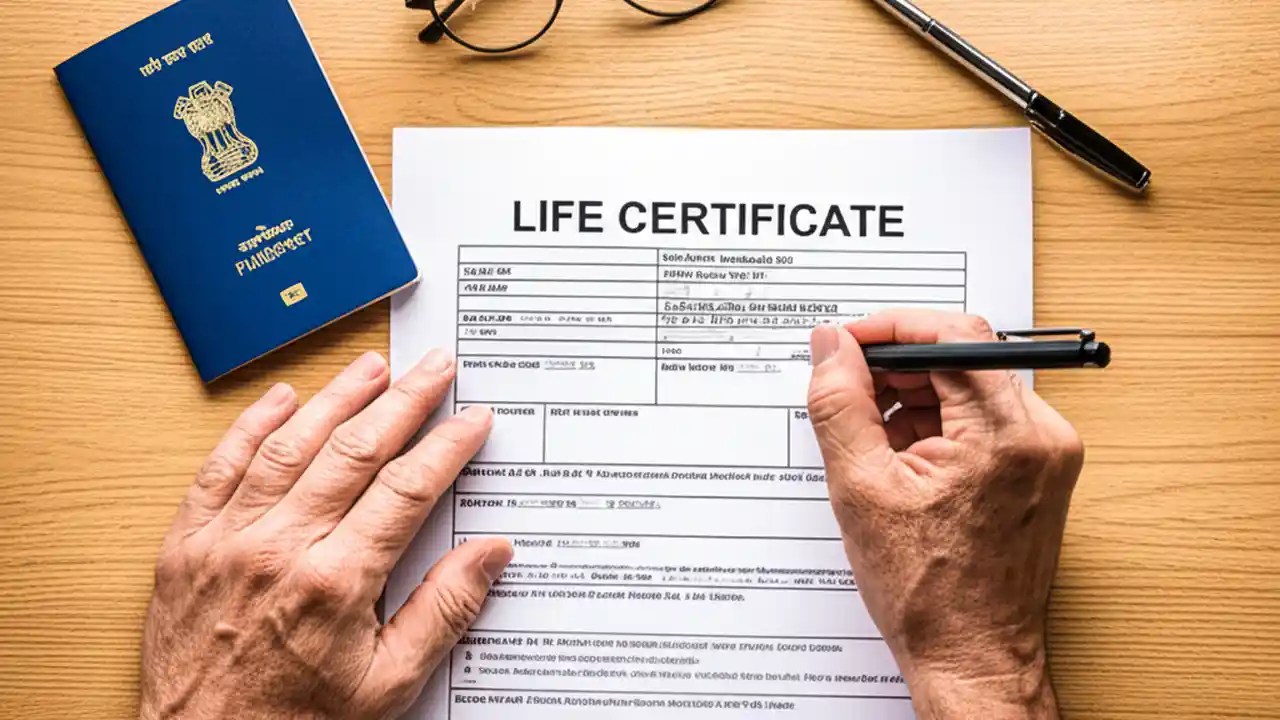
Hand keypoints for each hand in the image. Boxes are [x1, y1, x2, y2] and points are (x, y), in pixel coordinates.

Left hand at [141, 351, 510, 719]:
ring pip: (290, 445)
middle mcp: (279, 549)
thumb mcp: (389, 684)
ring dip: (336, 398)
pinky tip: (282, 398)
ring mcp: (227, 541)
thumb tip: (491, 554)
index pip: (406, 489)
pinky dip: (251, 426)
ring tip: (373, 366)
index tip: (472, 420)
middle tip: (435, 367)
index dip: (446, 447)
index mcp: (335, 582)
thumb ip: (444, 611)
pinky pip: (219, 468)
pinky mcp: (185, 545)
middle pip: (355, 451)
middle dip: (404, 401)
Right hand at [806, 311, 1083, 719]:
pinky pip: (984, 418)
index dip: (888, 328)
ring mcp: (1046, 453)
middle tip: (849, 391)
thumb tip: (830, 347)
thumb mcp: (860, 489)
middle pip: (962, 355)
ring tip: (874, 443)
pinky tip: (903, 460)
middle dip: (898, 366)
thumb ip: (840, 404)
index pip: (951, 333)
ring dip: (915, 396)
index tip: (846, 343)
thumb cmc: (929, 595)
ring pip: (970, 385)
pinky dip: (939, 424)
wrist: (973, 658)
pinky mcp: (1040, 469)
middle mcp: (1041, 435)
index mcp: (1005, 435)